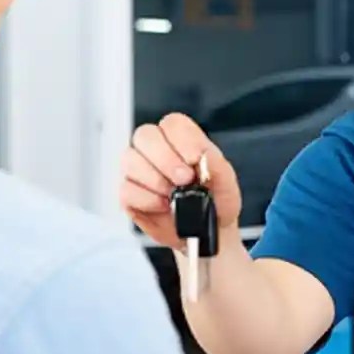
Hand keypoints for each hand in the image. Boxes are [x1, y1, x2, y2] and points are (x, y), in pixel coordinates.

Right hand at [120, 113, 242, 248]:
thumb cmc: (216, 201)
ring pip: (131, 160)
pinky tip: (163, 205)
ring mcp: (139, 170)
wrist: (209, 231)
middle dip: (165, 158)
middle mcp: (156, 150)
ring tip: (174, 195)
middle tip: (184, 179)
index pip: (172, 123)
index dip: (182, 139)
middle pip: (145, 135)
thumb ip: (217, 165)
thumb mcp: (227, 183)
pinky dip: (147, 199)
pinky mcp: (130, 194)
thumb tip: (202, 155)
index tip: (195, 159)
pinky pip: (127, 189)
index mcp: (182, 140)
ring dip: (156, 180)